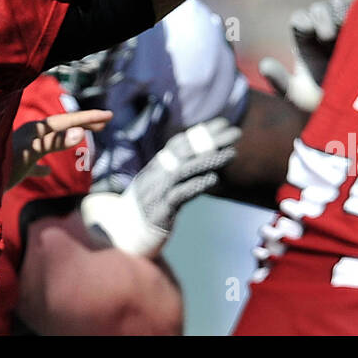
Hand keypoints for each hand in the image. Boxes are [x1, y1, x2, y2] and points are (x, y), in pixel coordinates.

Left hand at [8, 108, 110, 188]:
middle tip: (105, 121)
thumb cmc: (0, 166)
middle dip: (83, 123)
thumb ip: (53, 143)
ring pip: (51, 142)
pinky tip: (45, 173)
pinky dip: (44, 166)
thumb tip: (79, 134)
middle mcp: (30, 136)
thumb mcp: (30, 153)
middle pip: (62, 127)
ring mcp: (23, 150)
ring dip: (68, 139)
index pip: (68, 121)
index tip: (109, 115)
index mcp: (36, 130)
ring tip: (84, 138)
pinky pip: (35, 164)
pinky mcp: (15, 167)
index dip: (89, 118)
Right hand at [79, 117, 240, 256]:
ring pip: (184, 170)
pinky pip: (179, 195)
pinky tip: (213, 179)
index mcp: (156, 167)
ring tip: (231, 154)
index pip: (180, 143)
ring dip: (208, 160)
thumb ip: (176, 171)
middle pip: (185, 152)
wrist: (121, 234)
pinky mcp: (159, 211)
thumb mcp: (159, 185)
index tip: (223, 122)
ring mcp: (156, 192)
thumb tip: (202, 156)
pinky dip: (196, 185)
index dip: (201, 132)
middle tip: (235, 132)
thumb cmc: (146, 209)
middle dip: (211, 141)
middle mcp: (155, 175)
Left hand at [258, 0, 347, 111]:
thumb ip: (280, 82)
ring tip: (344, 29)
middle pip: (319, 9)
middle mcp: (324, 31)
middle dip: (322, 17)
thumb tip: (264, 65)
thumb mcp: (298, 97)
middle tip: (327, 35)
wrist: (354, 112)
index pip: (300, 18)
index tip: (309, 31)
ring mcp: (346, 30)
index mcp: (305, 42)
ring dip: (340, 14)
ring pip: (340, 7)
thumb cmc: (323, 104)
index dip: (303, 20)